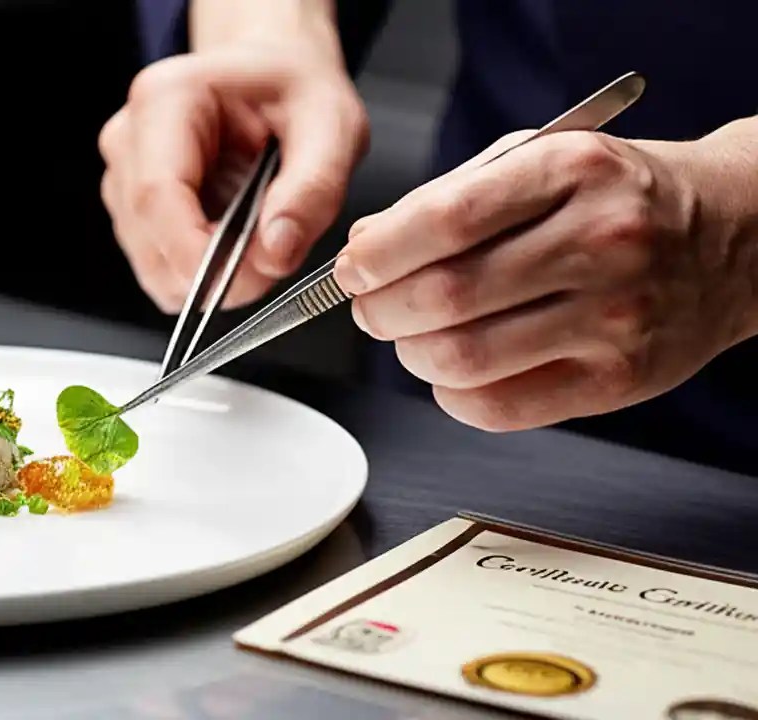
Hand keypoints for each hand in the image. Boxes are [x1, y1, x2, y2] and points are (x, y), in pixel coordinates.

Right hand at [99, 34, 367, 311]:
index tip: (248, 280)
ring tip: (259, 241)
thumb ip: (313, 189)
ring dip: (207, 276)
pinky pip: (158, 267)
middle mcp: (129, 138)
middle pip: (148, 237)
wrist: (275, 79)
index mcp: (166, 99)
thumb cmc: (297, 91)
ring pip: (151, 262)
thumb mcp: (332, 126)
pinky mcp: (131, 209)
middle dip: (210, 273)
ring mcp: (122, 175)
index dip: (195, 253)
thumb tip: (276, 253)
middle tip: (273, 263)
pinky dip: (199, 274)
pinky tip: (234, 244)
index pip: (156, 195)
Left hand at [335, 125, 757, 431]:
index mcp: (572, 171)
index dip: (379, 252)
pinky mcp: (619, 380)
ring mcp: (615, 317)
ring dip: (411, 353)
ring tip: (410, 335)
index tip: (354, 267)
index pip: (447, 218)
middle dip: (380, 308)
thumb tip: (366, 245)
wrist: (732, 238)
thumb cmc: (619, 197)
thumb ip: (449, 198)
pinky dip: (452, 395)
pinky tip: (454, 371)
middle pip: (446, 295)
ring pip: (464, 358)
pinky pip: (499, 409)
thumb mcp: (539, 162)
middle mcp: (601, 241)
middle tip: (370, 306)